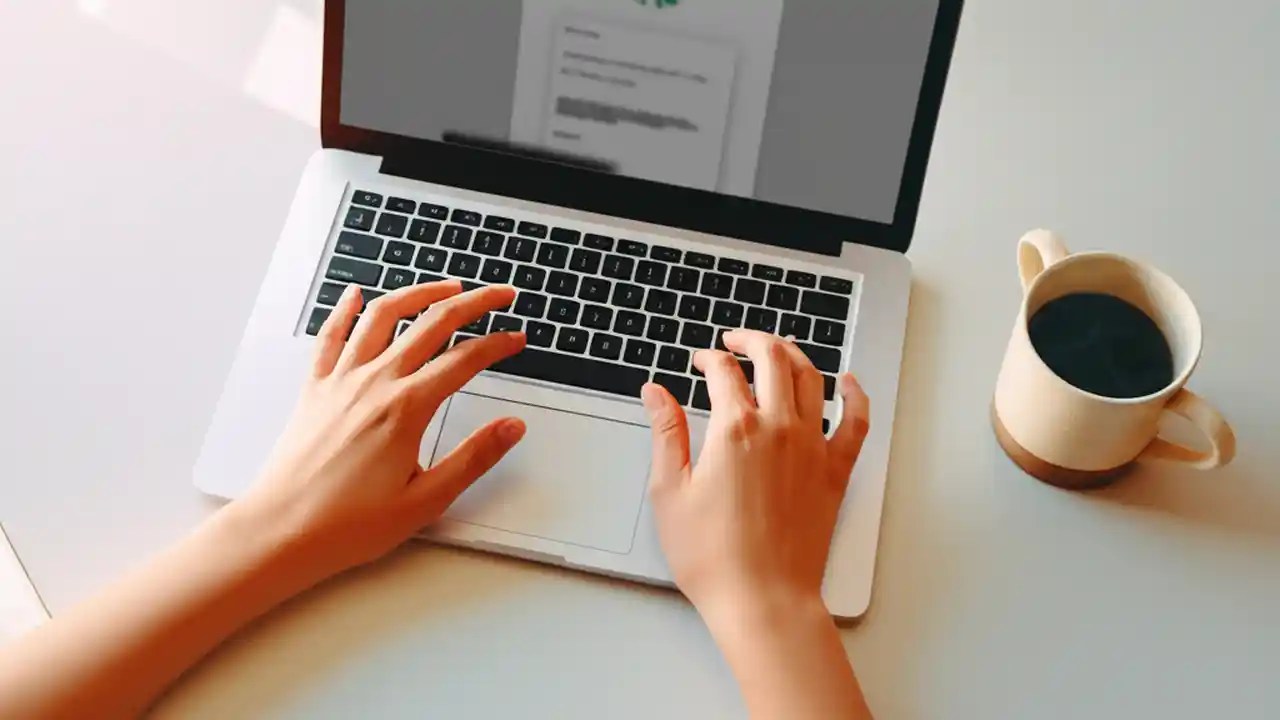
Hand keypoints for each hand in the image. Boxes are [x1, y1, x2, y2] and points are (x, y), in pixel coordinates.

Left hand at [235, 281, 527, 580]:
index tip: (517, 338)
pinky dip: (346, 308)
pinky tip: (356, 293)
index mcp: (406, 409)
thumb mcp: (427, 499)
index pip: (465, 360)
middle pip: (432, 323)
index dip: (498, 344)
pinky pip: (332, 335)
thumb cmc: (348, 524)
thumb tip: (512, 427)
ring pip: (384, 316)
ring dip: (419, 293)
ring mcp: (341, 381)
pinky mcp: (315, 389)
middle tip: (499, 295)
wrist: (281, 531)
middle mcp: (374, 383)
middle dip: (474, 303)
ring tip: (445, 287)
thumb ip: (474, 457)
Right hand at [641, 329, 869, 620]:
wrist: (763, 599)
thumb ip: (665, 432)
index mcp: (734, 430)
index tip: (698, 361)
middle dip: (750, 339)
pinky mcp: (835, 471)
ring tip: (776, 349)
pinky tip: (848, 382)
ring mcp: (812, 447)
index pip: (722, 371)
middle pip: (772, 358)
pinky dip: (854, 395)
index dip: (706, 358)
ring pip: (811, 377)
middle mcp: (778, 428)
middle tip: (734, 340)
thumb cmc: (712, 557)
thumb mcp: (670, 491)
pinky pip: (855, 421)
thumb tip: (654, 391)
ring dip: (792, 353)